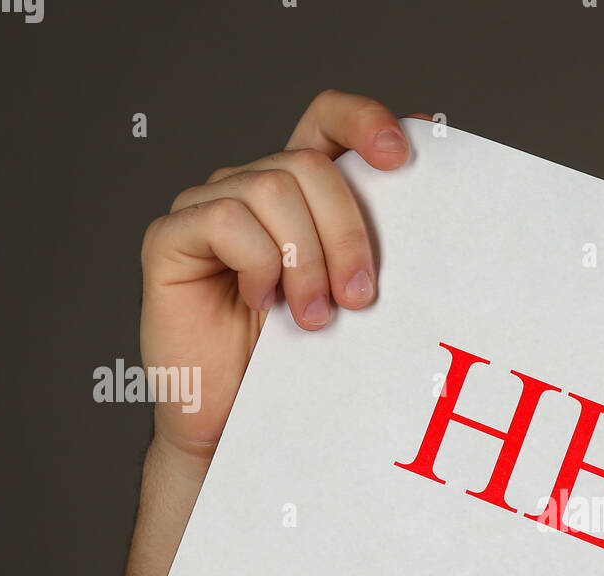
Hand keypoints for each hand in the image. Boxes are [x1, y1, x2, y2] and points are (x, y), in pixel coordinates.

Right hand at [139, 89, 418, 467]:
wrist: (243, 427)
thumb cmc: (303, 367)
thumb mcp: (353, 299)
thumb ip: (376, 248)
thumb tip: (432, 205)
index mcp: (300, 194)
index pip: (326, 120)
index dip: (362, 121)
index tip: (401, 157)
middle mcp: (251, 189)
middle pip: (309, 165)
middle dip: (348, 234)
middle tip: (361, 300)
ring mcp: (207, 209)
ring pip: (270, 189)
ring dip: (306, 260)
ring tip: (315, 318)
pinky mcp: (170, 238)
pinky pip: (225, 220)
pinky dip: (258, 265)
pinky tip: (261, 305)